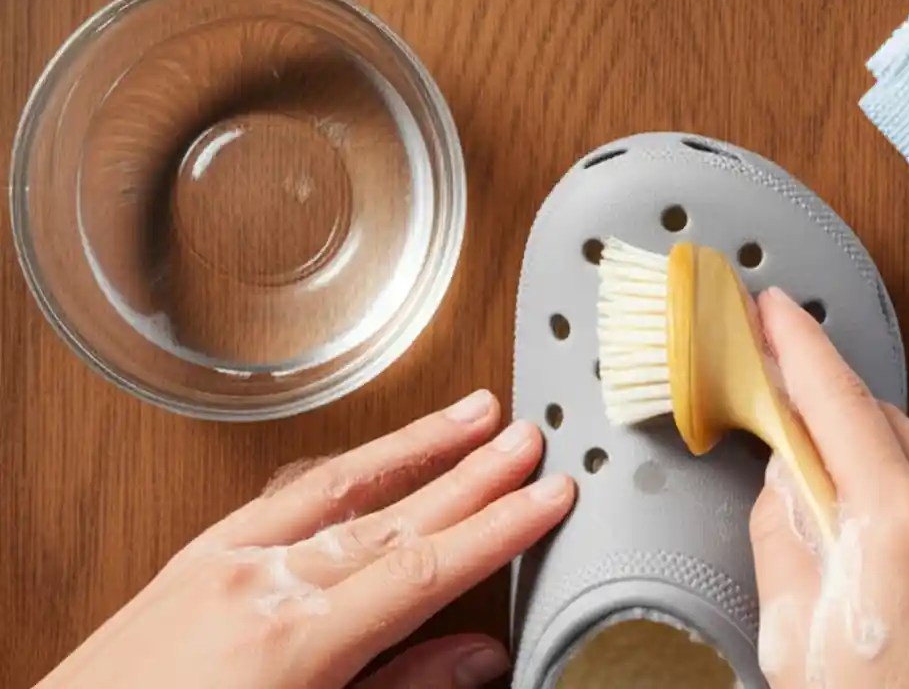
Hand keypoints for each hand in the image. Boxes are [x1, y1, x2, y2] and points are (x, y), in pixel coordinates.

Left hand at [38, 390, 574, 688]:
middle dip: (471, 473)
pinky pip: (283, 494)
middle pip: (392, 515)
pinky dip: (342, 470)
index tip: (548, 496)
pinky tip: (374, 453)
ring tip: (469, 416)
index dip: (497, 528)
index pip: (423, 567)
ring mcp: (222, 562)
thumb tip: (476, 658)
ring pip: (341, 487)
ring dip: (414, 448)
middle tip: (527, 439)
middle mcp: (258, 584)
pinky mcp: (195, 557)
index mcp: (291, 643)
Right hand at [749, 289, 908, 688]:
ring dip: (878, 473)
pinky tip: (894, 563)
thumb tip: (783, 483)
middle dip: (833, 418)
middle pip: (888, 427)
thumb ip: (783, 539)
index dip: (797, 347)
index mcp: (901, 530)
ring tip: (839, 526)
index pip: (838, 404)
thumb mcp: (793, 643)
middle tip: (783, 428)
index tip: (772, 310)